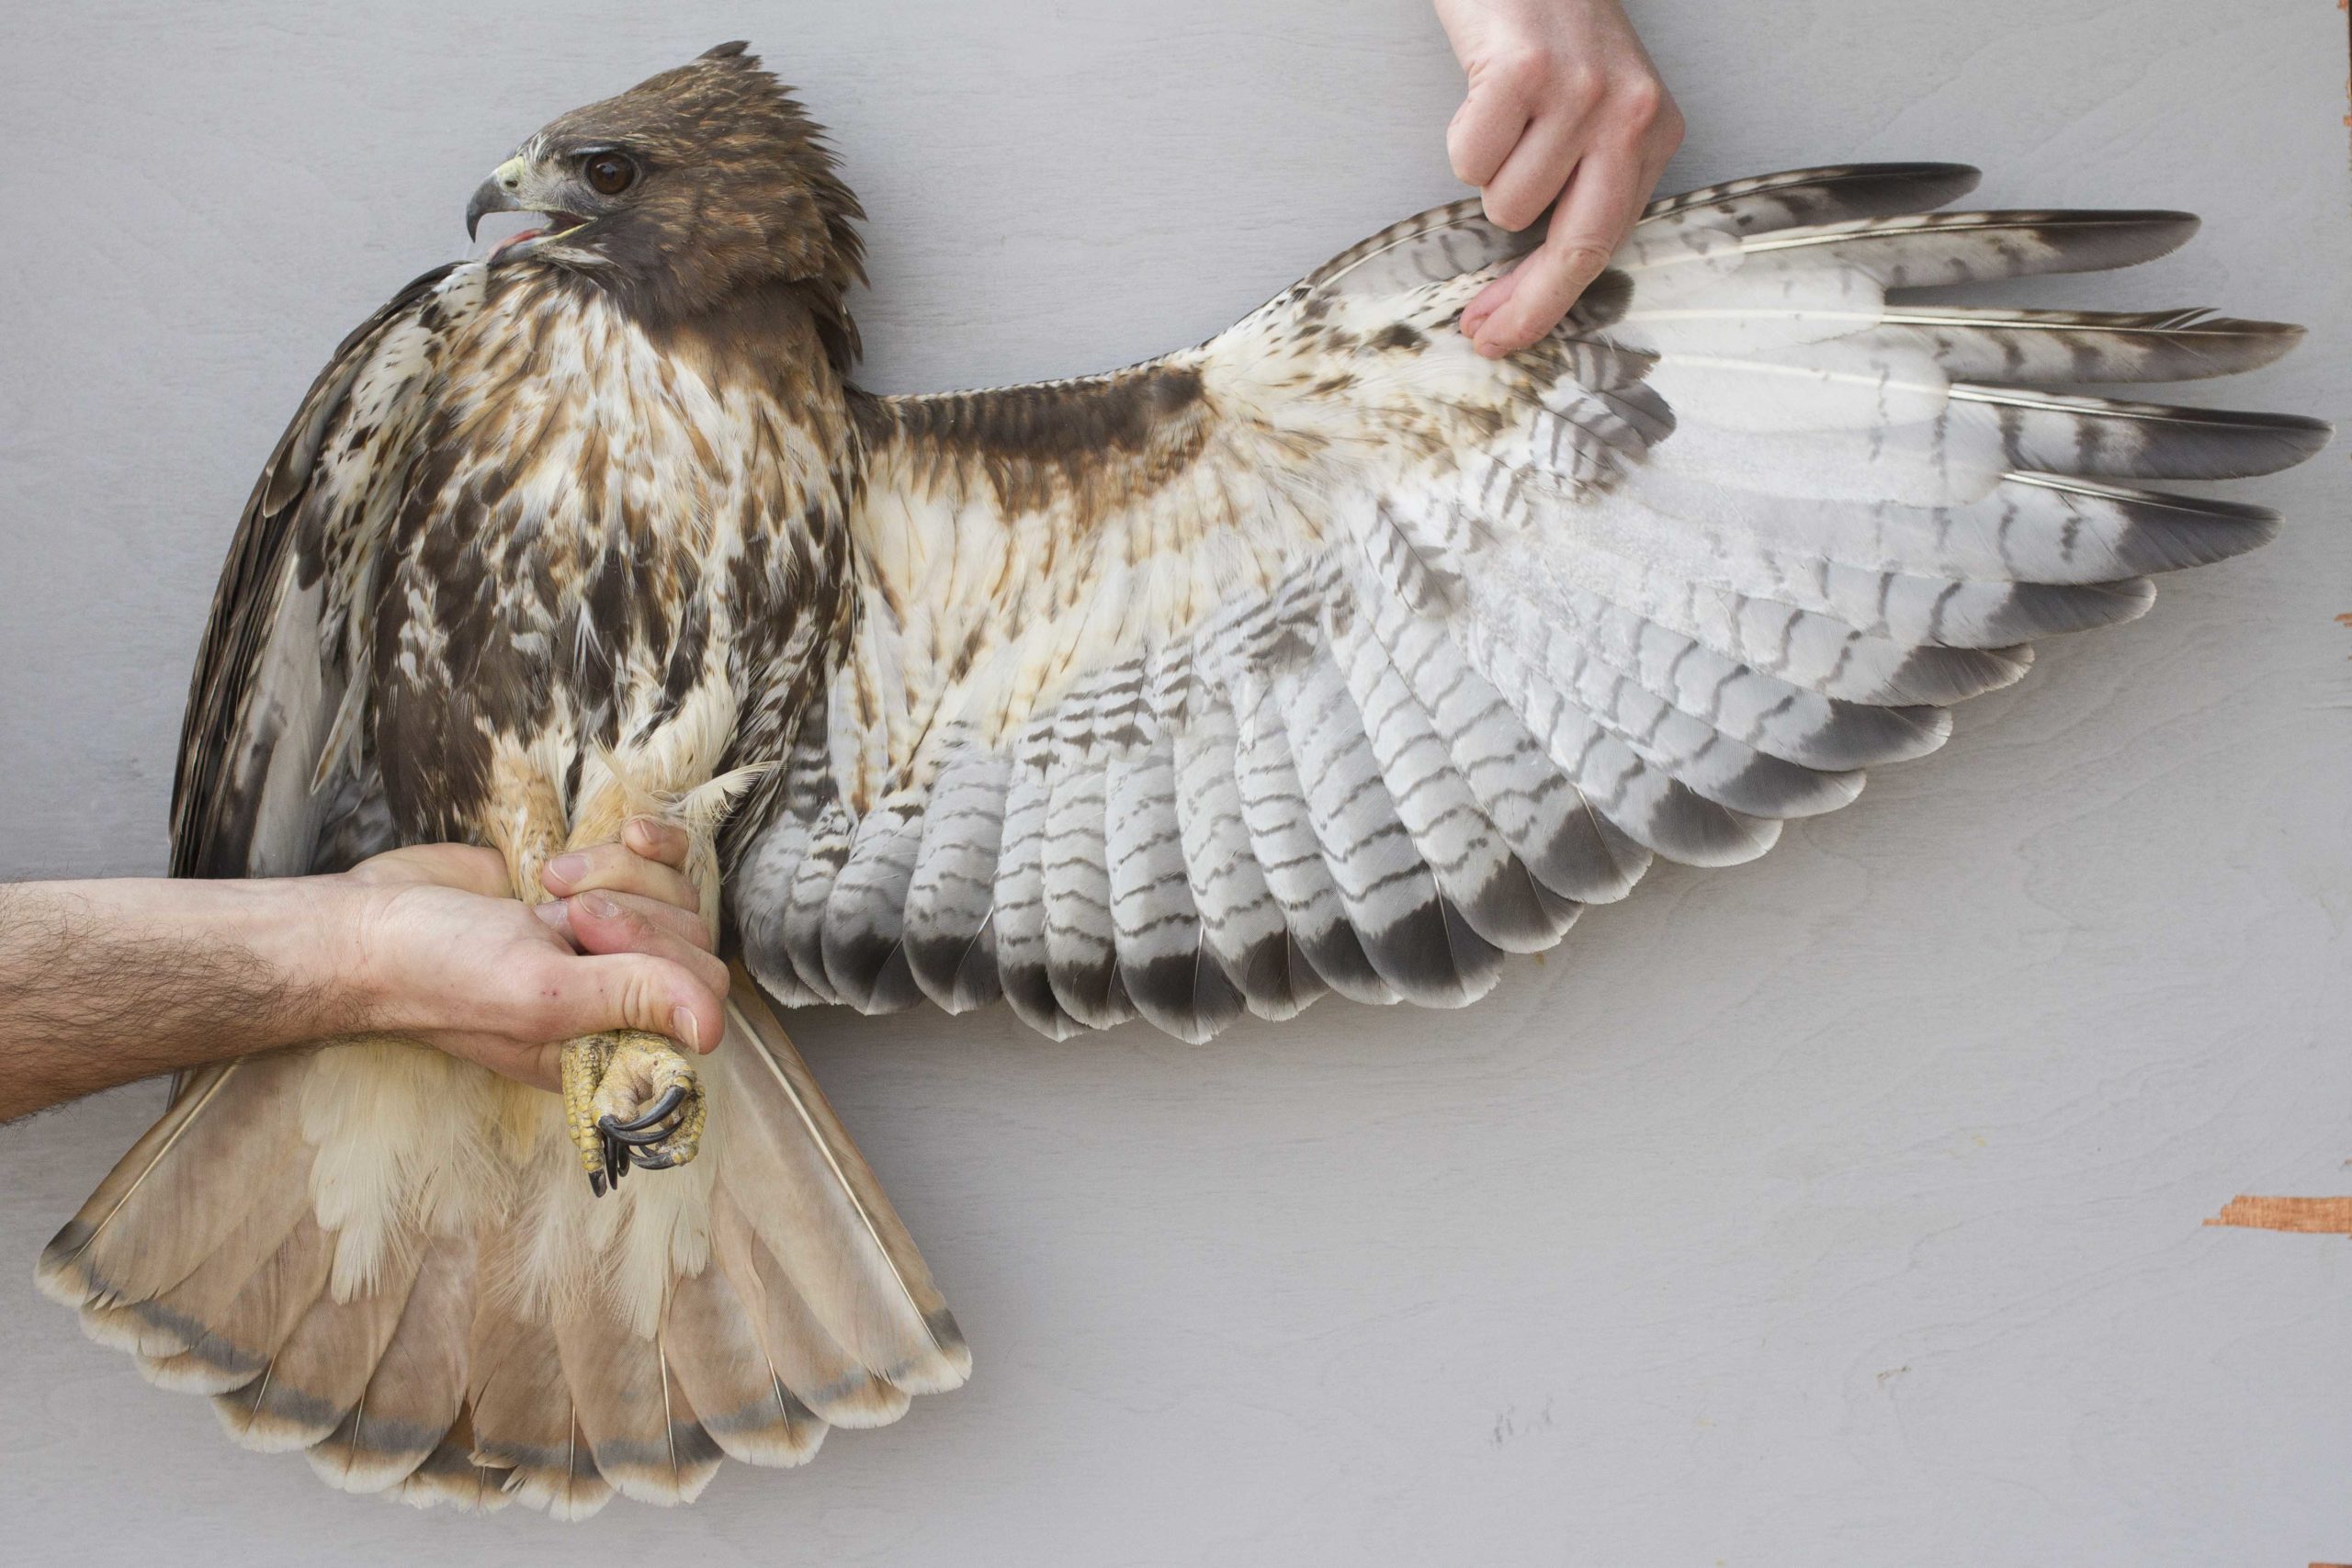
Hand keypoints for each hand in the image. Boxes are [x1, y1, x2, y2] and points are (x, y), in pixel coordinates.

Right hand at [335, 820, 727, 1090]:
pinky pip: (664, 859)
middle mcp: (622, 995)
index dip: (658, 956)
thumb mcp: (539, 994)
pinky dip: (642, 843)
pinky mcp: (601, 887)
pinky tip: (619, 835)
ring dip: (616, 874)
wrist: (375, 919)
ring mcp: (613, 939)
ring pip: (678, 891)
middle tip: (561, 915)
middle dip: (629, 911)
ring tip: (552, 887)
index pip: (701, 996)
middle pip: (694, 937)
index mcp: (615, 1041)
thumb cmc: (441, 972)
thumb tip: (712, 1029)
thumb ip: (630, 1000)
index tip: (586, 936)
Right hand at [1433, 0, 1683, 356]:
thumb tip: (1528, 282)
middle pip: (1575, 247)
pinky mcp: (1526, 71)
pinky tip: (1483, 95)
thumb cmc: (1548, 31)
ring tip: (1500, 119)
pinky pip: (1471, 159)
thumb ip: (1582, 181)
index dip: (1548, 303)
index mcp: (1655, 133)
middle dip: (1525, 303)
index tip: (1504, 335)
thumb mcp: (1593, 107)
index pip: (1605, 245)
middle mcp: (1631, 115)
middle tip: (1481, 330)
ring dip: (1487, 173)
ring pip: (1507, 202)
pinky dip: (1463, 136)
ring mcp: (1581, 92)